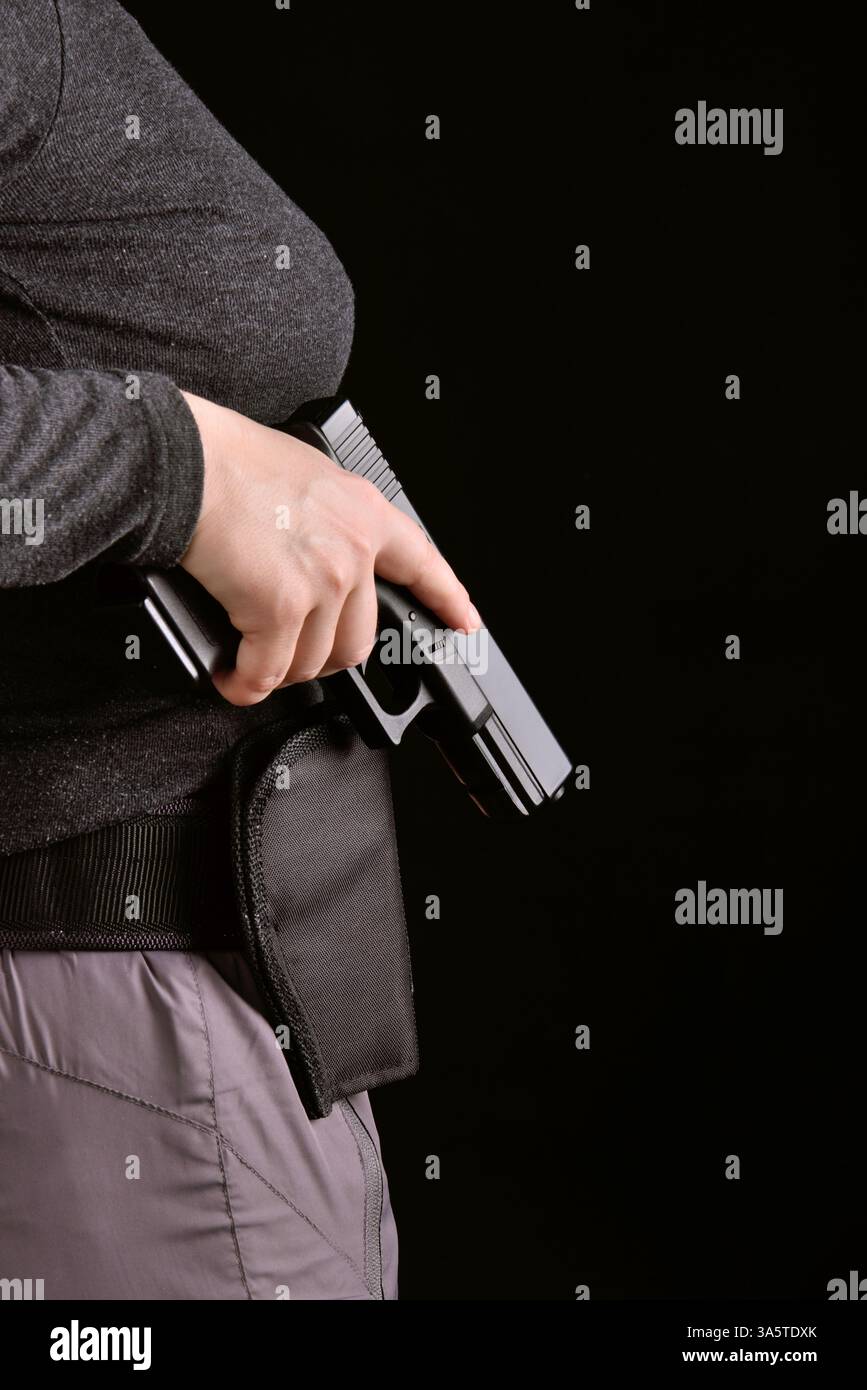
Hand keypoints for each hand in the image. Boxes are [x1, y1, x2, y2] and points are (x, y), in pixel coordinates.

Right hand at [178, 391, 479, 705]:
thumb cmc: (223, 462)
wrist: (182, 461)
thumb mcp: (303, 475)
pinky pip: (268, 671)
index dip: (446, 599)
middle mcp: (353, 549)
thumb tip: (310, 565)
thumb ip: (325, 522)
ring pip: (313, 661)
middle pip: (359, 638)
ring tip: (252, 663)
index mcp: (363, 512)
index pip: (421, 563)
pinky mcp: (280, 608)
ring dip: (279, 672)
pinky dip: (245, 683)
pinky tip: (232, 678)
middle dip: (323, 658)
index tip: (464, 624)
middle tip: (291, 654)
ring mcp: (322, 581)